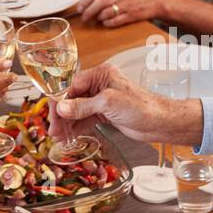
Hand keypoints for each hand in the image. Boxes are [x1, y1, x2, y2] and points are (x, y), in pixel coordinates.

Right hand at [49, 63, 202, 146]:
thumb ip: (83, 106)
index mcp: (101, 75)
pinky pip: (86, 118)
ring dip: (68, 123)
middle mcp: (100, 85)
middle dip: (62, 115)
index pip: (72, 86)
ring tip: (60, 137)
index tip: (52, 116)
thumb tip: (62, 108)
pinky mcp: (106, 113)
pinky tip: (70, 136)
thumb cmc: (141, 107)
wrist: (160, 122)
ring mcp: (103, 99)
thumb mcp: (108, 104)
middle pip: (73, 99)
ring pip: (78, 110)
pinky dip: (78, 127)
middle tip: (54, 131)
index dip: (60, 102)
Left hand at [76, 0, 161, 27]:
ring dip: (99, 17)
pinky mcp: (131, 16)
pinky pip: (117, 20)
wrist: (153, 3)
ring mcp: (126, 6)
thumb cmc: (133, 0)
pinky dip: (109, 23)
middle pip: (100, 2)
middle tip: (84, 18)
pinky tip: (106, 23)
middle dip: (89, 11)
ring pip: (107, 11)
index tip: (80, 8)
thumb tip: (87, 5)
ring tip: (96, 20)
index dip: (86, 0)